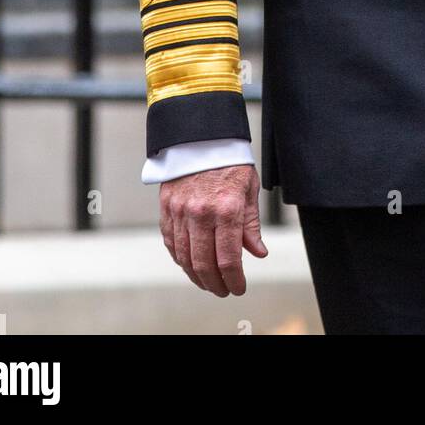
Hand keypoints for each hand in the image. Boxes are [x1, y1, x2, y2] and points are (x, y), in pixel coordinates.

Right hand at [160, 164, 266, 295]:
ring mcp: (181, 211)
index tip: (239, 287)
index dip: (234, 280)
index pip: (229, 259)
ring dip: (197, 276)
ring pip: (185, 258)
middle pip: (204, 264)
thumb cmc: (229, 158)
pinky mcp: (167, 208)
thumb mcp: (249, 187)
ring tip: (208, 283)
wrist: (201, 134)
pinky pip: (171, 243)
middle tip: (224, 290)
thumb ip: (251, 223)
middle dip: (216, 284)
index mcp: (227, 208)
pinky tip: (190, 265)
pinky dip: (180, 259)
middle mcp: (202, 212)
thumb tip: (257, 252)